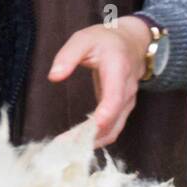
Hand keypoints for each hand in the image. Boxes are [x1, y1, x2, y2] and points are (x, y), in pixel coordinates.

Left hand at [47, 16, 153, 147]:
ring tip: (65, 148)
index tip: (85, 130)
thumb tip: (54, 76)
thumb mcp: (84, 39)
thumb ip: (69, 55)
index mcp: (119, 71)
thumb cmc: (106, 40)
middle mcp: (127, 92)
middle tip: (62, 146)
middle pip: (112, 122)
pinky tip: (76, 142)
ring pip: (113, 130)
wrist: (133, 43)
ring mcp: (127, 104)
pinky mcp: (122, 111)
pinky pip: (112, 129)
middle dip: (88, 136)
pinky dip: (96, 138)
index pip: (115, 99)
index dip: (103, 116)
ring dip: (91, 141)